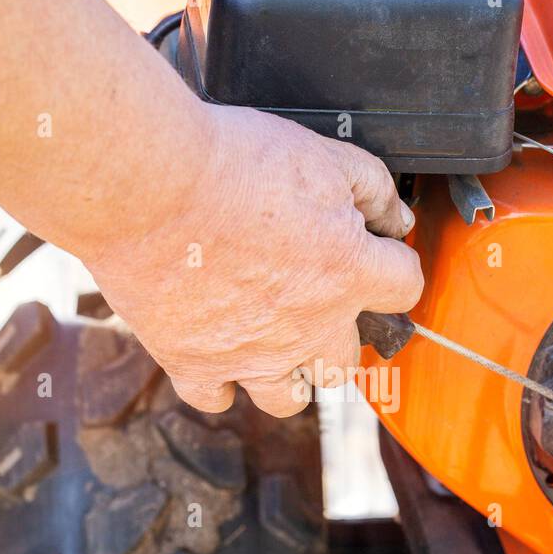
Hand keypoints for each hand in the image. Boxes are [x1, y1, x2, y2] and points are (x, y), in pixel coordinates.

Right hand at [86, 103, 423, 416]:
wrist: (147, 185)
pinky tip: (218, 354)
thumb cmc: (231, 162)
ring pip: (290, 397)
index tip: (372, 252)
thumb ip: (372, 188)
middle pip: (347, 360)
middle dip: (338, 332)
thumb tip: (395, 220)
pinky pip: (218, 398)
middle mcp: (310, 328)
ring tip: (273, 344)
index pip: (405, 287)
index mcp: (349, 273)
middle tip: (313, 300)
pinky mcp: (194, 364)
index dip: (392, 263)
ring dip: (290, 375)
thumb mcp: (321, 155)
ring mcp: (252, 356)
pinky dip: (221, 382)